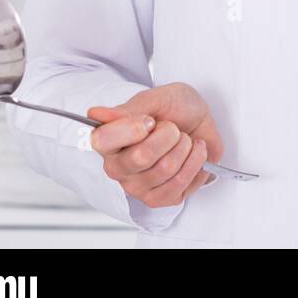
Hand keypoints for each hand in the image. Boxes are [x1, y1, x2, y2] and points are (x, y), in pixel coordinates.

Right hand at [88, 82, 223, 208]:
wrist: (203, 121)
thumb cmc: (176, 109)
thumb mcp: (156, 99)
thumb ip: (128, 109)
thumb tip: (95, 114)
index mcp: (108, 141)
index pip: (102, 140)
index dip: (132, 128)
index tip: (150, 120)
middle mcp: (117, 168)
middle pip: (141, 157)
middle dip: (168, 134)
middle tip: (172, 128)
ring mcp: (137, 187)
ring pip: (166, 168)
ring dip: (184, 147)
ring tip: (184, 140)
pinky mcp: (160, 199)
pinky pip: (179, 184)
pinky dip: (195, 162)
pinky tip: (194, 153)